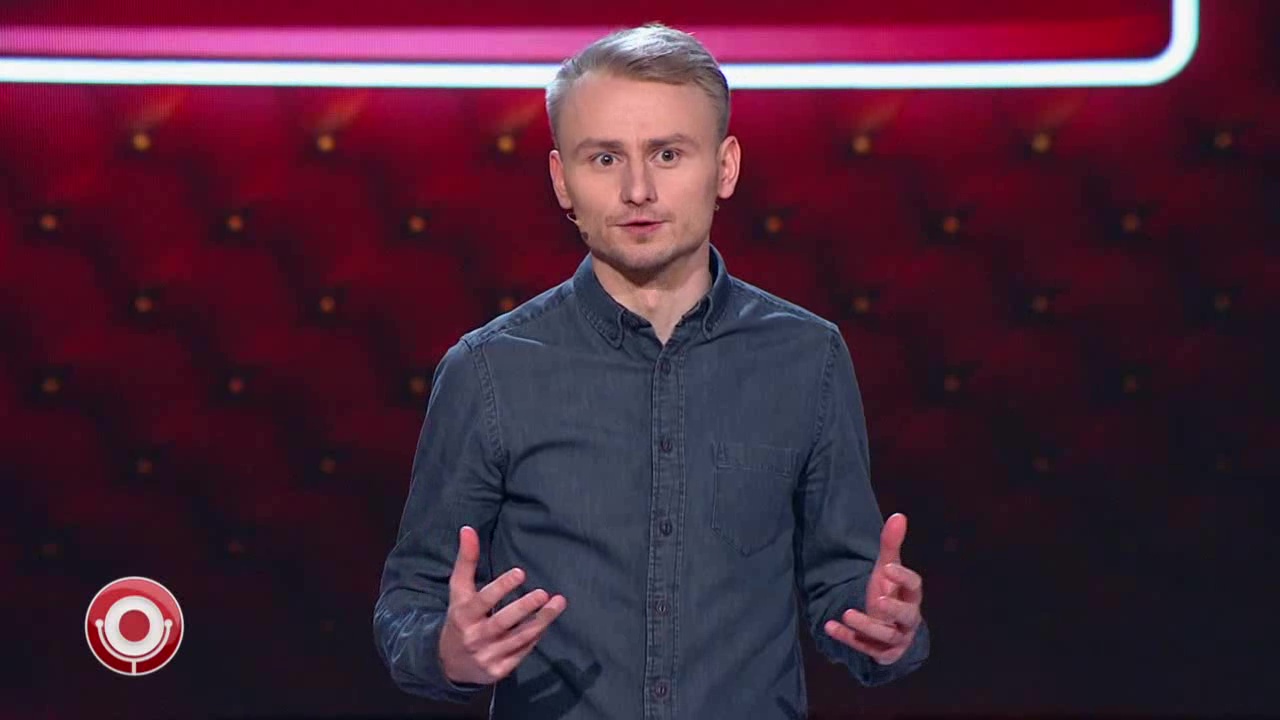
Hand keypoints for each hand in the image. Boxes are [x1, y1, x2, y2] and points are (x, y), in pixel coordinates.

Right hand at [438, 525, 567, 684]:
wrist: (449, 663)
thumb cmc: (460, 617)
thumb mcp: (458, 590)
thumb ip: (466, 561)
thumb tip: (468, 529)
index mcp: (463, 615)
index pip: (482, 601)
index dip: (501, 588)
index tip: (520, 572)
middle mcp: (474, 637)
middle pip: (502, 623)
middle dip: (523, 608)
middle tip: (543, 593)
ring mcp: (487, 656)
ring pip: (518, 639)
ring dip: (540, 621)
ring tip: (558, 603)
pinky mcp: (499, 670)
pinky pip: (522, 652)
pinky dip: (535, 637)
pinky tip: (547, 621)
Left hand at [824, 512, 923, 665]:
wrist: (887, 624)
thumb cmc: (889, 592)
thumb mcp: (888, 568)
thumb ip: (891, 544)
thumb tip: (898, 515)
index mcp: (912, 596)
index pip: (915, 586)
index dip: (904, 578)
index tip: (888, 568)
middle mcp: (908, 619)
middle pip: (907, 616)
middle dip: (893, 609)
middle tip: (876, 600)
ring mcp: (897, 638)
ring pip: (887, 636)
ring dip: (866, 627)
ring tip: (847, 613)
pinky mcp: (883, 653)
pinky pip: (866, 649)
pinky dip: (848, 639)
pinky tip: (829, 627)